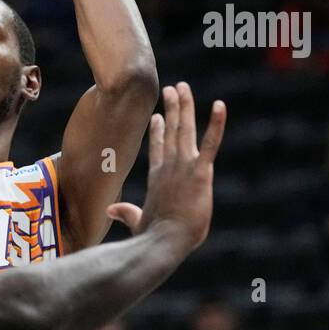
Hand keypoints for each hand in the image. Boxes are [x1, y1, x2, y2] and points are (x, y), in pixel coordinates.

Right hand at [106, 83, 225, 251]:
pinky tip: (220, 105)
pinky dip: (216, 124)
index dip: (158, 131)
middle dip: (172, 108)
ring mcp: (183, 167)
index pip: (157, 148)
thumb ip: (126, 213)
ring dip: (184, 107)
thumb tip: (108, 210)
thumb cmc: (152, 236)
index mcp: (157, 178)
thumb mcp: (137, 221)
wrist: (163, 241)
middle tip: (173, 89)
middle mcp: (169, 167)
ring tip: (183, 87)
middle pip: (171, 131)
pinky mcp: (200, 172)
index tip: (158, 116)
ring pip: (185, 130)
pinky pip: (210, 143)